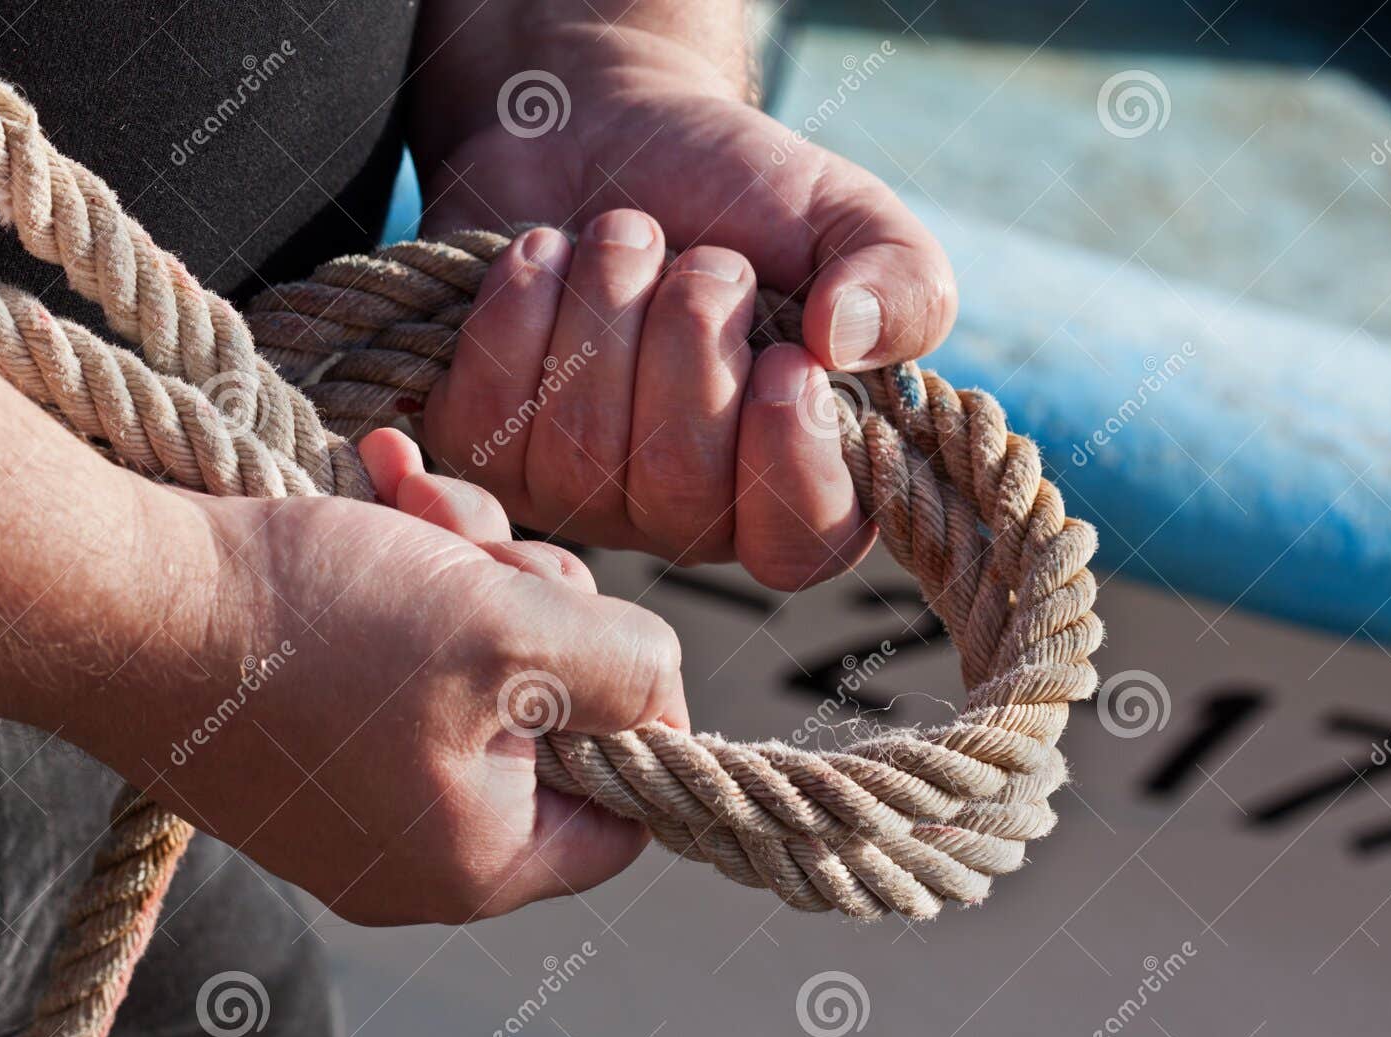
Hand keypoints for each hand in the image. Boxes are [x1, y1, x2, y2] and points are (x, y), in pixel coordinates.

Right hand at [85, 429, 681, 925]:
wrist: (114, 600)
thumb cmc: (311, 628)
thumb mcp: (512, 634)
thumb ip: (628, 669)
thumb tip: (669, 698)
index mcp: (478, 861)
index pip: (621, 816)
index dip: (637, 714)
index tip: (605, 632)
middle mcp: (415, 848)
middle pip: (549, 723)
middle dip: (534, 608)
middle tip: (484, 548)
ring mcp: (352, 792)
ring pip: (476, 666)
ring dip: (467, 570)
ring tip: (411, 507)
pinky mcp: (304, 731)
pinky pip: (398, 654)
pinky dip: (403, 574)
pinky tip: (382, 495)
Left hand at [413, 25, 955, 588]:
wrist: (607, 136)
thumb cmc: (740, 195)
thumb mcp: (847, 219)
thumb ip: (903, 284)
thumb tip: (846, 343)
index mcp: (795, 477)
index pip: (801, 546)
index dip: (791, 464)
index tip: (786, 357)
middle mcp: (686, 512)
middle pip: (679, 487)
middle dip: (687, 342)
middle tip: (700, 259)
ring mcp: (579, 494)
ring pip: (580, 449)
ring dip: (606, 306)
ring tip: (624, 236)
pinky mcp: (487, 452)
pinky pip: (490, 418)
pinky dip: (517, 311)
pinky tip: (545, 259)